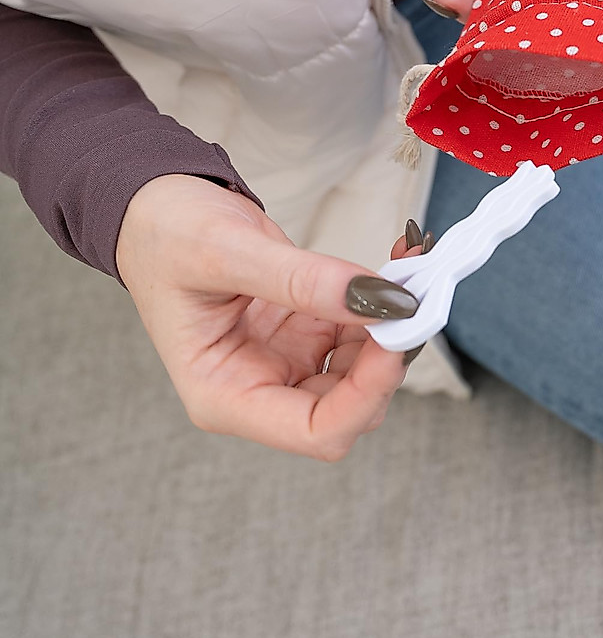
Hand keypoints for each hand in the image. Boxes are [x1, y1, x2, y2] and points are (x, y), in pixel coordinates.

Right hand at [116, 173, 429, 460]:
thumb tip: (383, 300)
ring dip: (394, 325)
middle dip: (388, 356)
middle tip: (413, 295)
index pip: (317, 431)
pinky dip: (385, 299)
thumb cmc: (166, 235)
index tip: (397, 336)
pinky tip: (397, 261)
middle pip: (351, 406)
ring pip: (366, 370)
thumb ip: (304, 280)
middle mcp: (261, 388)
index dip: (368, 394)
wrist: (154, 206)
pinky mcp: (307, 331)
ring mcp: (288, 360)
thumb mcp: (229, 252)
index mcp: (225, 395)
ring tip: (408, 266)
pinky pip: (362, 330)